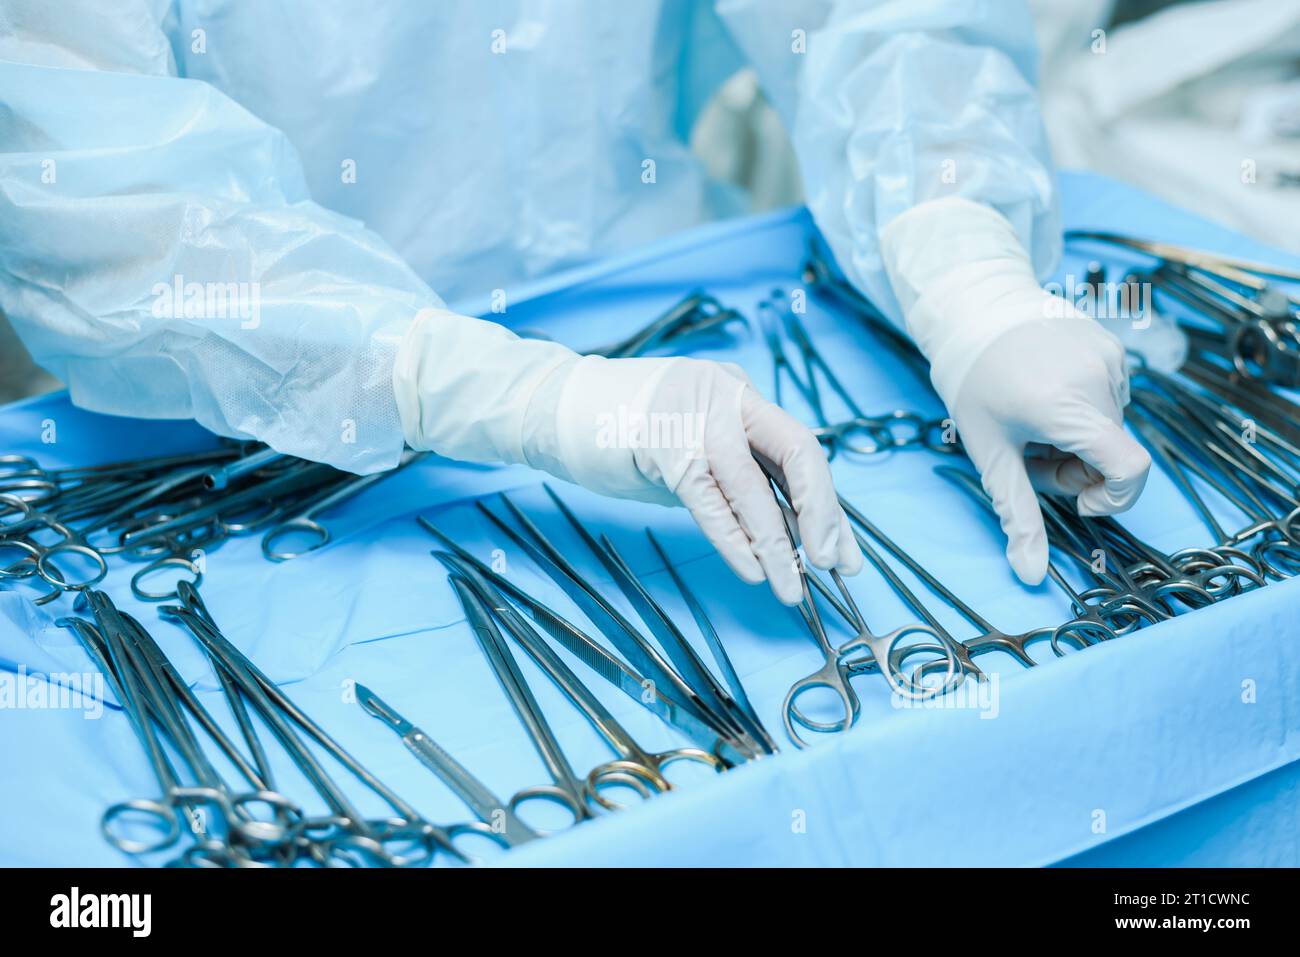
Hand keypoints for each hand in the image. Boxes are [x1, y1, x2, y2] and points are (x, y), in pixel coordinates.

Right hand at [528, 355, 862, 603]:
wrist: (553, 406)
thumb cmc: (622, 431)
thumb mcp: (693, 439)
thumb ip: (737, 468)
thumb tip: (789, 528)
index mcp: (738, 393)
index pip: (800, 448)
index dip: (828, 504)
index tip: (843, 552)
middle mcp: (726, 395)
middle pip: (797, 452)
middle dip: (823, 514)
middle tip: (832, 563)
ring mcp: (693, 417)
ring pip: (753, 486)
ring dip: (777, 544)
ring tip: (791, 587)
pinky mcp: (662, 447)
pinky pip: (709, 500)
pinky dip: (734, 539)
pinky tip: (753, 570)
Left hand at [881, 197, 1150, 583]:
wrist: (973, 307)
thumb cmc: (972, 381)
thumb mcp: (989, 452)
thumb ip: (1016, 514)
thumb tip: (1031, 577)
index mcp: (1068, 407)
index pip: (1131, 470)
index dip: (1111, 498)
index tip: (1077, 499)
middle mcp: (1099, 378)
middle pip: (1112, 453)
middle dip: (1074, 468)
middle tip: (1027, 454)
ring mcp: (1110, 356)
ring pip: (1110, 426)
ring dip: (1077, 439)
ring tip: (1030, 419)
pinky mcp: (1111, 343)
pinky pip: (1109, 395)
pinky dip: (1083, 409)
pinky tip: (1044, 393)